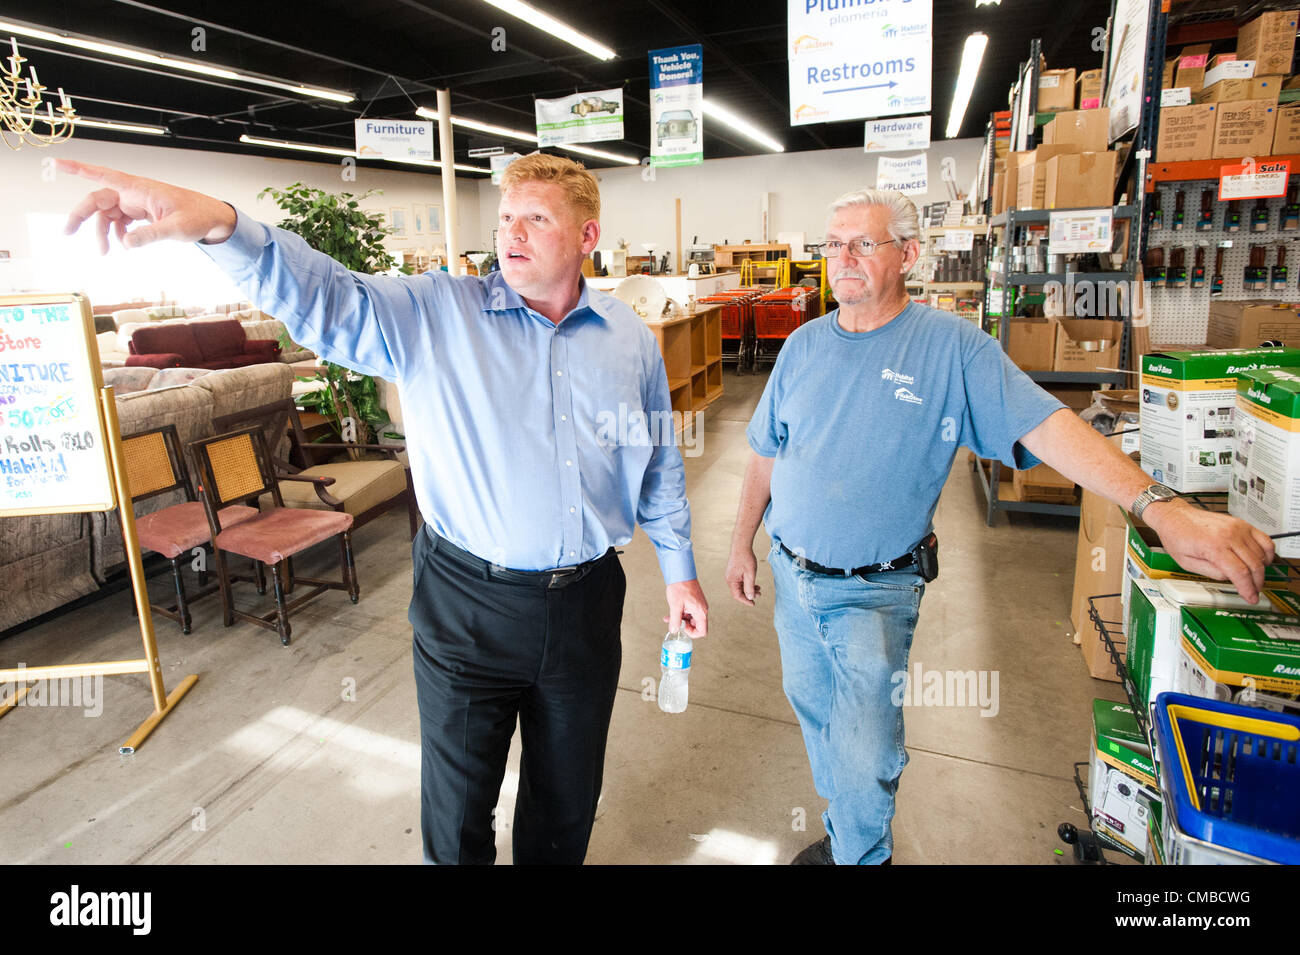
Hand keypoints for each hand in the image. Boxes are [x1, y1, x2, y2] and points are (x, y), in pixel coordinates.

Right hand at [54, 158, 236, 253]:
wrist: (212, 218)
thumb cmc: (197, 216)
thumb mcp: (176, 228)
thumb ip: (151, 235)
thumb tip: (125, 243)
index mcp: (139, 189)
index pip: (103, 175)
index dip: (78, 169)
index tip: (56, 163)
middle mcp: (134, 193)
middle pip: (98, 200)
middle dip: (81, 216)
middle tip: (67, 233)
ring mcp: (136, 202)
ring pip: (108, 214)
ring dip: (102, 232)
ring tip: (104, 252)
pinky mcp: (141, 212)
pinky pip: (120, 220)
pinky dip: (116, 233)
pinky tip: (122, 245)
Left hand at [664, 578, 707, 637]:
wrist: (680, 573)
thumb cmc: (680, 586)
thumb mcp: (675, 606)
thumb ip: (675, 620)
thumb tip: (674, 630)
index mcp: (701, 612)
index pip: (702, 631)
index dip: (692, 633)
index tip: (682, 629)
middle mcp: (702, 609)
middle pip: (696, 626)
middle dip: (684, 626)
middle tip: (675, 623)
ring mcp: (698, 605)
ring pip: (691, 619)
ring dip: (681, 620)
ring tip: (670, 617)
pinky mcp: (694, 602)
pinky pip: (689, 612)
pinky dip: (681, 614)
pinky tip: (672, 612)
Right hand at [725, 544, 761, 605]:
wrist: (741, 545)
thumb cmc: (745, 558)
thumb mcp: (750, 574)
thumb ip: (750, 587)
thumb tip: (750, 597)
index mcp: (731, 581)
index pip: (737, 595)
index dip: (745, 600)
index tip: (753, 604)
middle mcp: (730, 579)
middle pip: (739, 592)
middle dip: (749, 594)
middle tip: (760, 594)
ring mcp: (731, 575)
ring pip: (740, 586)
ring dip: (749, 589)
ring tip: (759, 589)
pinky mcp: (734, 572)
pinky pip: (740, 581)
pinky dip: (748, 583)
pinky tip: (755, 583)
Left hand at [1144, 498, 1275, 602]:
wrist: (1176, 516)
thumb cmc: (1177, 536)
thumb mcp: (1187, 563)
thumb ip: (1212, 573)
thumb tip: (1230, 578)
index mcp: (1213, 546)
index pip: (1240, 572)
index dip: (1248, 589)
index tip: (1251, 598)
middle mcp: (1229, 535)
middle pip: (1254, 565)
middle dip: (1256, 583)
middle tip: (1253, 591)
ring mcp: (1238, 528)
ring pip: (1261, 554)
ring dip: (1261, 570)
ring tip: (1253, 579)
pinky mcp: (1242, 524)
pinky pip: (1265, 540)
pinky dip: (1267, 553)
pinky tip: (1260, 561)